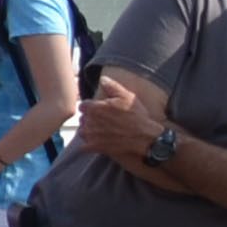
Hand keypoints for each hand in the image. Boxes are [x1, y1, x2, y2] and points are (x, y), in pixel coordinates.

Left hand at [87, 66, 175, 185]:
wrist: (144, 138)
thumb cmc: (137, 117)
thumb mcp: (127, 97)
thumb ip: (112, 87)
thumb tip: (102, 79)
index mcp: (95, 107)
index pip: (83, 106)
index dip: (91, 107)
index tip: (99, 110)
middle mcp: (89, 121)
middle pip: (82, 118)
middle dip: (90, 119)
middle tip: (103, 121)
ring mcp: (90, 134)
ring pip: (82, 131)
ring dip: (88, 131)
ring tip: (101, 131)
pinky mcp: (93, 146)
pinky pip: (84, 145)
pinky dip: (89, 144)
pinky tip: (99, 142)